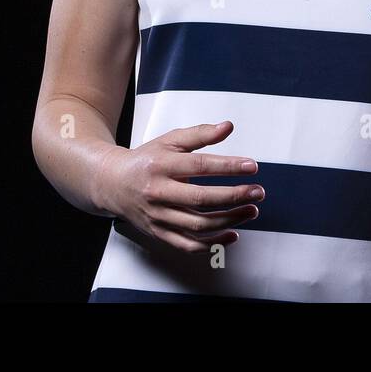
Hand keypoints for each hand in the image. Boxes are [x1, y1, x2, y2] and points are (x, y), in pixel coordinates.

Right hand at [95, 120, 263, 253]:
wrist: (112, 183)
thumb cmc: (147, 160)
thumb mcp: (170, 140)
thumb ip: (200, 134)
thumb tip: (228, 127)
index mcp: (161, 166)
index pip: (199, 166)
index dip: (228, 166)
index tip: (252, 166)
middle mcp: (158, 193)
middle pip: (200, 199)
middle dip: (234, 196)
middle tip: (258, 192)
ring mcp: (158, 216)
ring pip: (197, 225)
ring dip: (229, 220)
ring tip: (252, 211)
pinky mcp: (159, 233)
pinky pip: (188, 244)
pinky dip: (212, 243)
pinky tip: (232, 234)